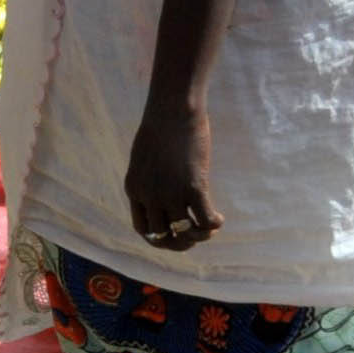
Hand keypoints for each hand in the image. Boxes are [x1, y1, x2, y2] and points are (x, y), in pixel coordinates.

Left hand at [125, 97, 222, 255]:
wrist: (173, 109)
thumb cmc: (160, 126)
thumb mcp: (145, 157)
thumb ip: (150, 178)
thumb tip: (163, 190)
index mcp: (134, 189)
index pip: (142, 228)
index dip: (158, 238)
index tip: (172, 235)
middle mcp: (150, 197)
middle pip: (163, 236)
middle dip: (179, 243)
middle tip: (193, 238)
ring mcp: (171, 194)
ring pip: (186, 232)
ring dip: (199, 237)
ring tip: (208, 230)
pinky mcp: (194, 188)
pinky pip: (205, 220)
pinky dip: (214, 224)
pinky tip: (219, 218)